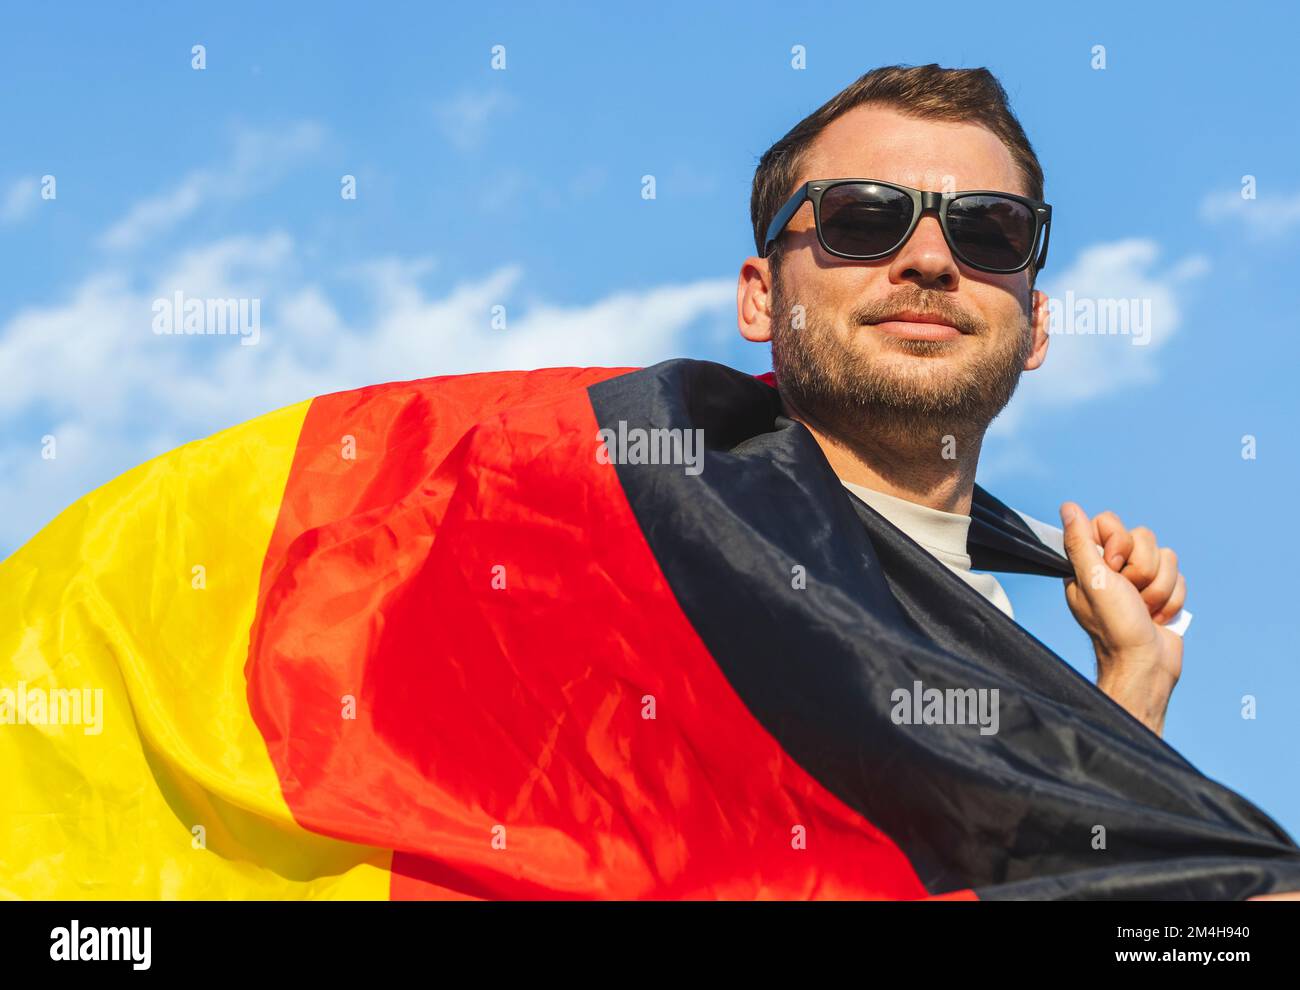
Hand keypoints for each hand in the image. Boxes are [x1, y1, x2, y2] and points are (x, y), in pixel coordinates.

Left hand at [1058, 502, 1186, 735]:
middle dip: (1142, 569)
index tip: (1112, 568)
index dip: (1118, 543)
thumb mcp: (1092, 580)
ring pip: (1166, 556)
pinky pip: (1179, 576)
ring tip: (1145, 610)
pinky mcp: (1162, 592)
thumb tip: (1068, 507)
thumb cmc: (1115, 627)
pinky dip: (1172, 599)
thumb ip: (1080, 542)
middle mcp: (1113, 567)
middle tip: (1130, 594)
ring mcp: (1140, 579)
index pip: (1109, 522)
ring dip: (1159, 588)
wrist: (1146, 664)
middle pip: (1143, 536)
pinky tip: (1158, 617)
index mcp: (1089, 562)